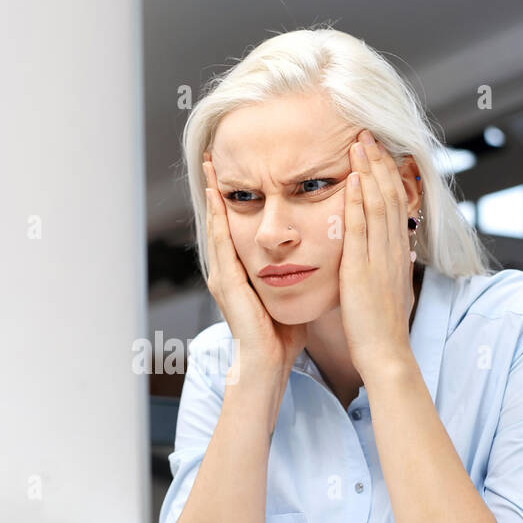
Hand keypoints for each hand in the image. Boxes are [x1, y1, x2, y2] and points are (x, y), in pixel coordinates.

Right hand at [202, 153, 306, 381]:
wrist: (267, 365)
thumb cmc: (281, 337)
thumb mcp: (287, 294)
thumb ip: (292, 274)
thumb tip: (312, 257)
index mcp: (241, 273)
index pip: (235, 227)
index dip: (234, 199)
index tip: (236, 172)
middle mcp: (227, 271)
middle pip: (220, 220)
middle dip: (216, 188)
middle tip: (213, 157)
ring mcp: (222, 276)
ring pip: (216, 226)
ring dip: (213, 195)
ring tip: (211, 167)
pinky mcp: (226, 284)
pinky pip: (221, 243)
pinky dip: (218, 218)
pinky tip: (218, 197)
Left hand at [340, 129, 417, 380]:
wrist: (385, 353)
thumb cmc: (380, 327)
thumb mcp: (385, 289)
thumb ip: (382, 267)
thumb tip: (385, 254)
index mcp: (395, 254)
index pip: (394, 204)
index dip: (386, 175)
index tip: (377, 152)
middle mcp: (391, 250)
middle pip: (388, 196)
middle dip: (378, 162)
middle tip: (367, 133)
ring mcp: (379, 258)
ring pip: (378, 204)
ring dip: (369, 171)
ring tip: (360, 142)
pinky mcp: (362, 269)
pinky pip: (361, 229)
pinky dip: (358, 201)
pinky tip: (353, 179)